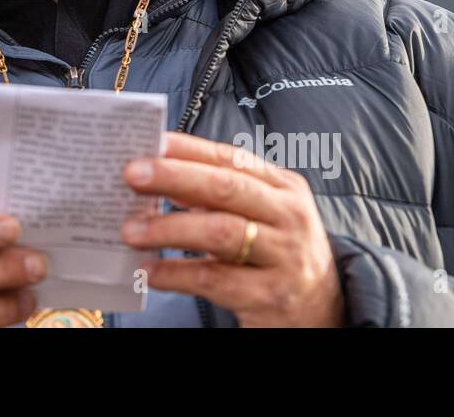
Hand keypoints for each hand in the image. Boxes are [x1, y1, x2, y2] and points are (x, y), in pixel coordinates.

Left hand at [121, 132, 343, 326]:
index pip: (231, 159)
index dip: (188, 149)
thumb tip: (157, 176)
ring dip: (169, 229)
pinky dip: (177, 274)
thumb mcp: (259, 215)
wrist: (323, 310)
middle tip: (131, 175)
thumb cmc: (277, 251)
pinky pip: (215, 280)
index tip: (150, 142)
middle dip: (174, 177)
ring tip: (130, 230)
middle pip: (227, 188)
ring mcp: (285, 256)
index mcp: (284, 187)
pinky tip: (149, 270)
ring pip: (221, 232)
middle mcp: (289, 216)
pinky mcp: (271, 295)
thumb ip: (216, 195)